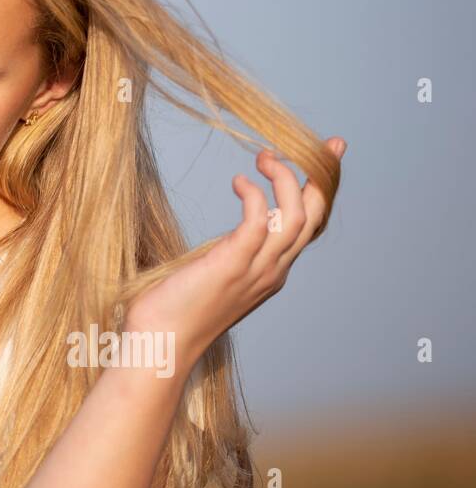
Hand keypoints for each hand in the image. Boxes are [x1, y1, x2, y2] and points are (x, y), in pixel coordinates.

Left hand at [123, 136, 346, 370]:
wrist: (159, 343)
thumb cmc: (173, 310)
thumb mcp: (211, 277)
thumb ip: (224, 258)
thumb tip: (217, 242)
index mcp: (269, 274)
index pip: (306, 230)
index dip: (318, 196)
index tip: (324, 163)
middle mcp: (272, 272)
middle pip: (315, 218)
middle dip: (324, 178)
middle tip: (328, 145)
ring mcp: (256, 270)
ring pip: (297, 217)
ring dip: (286, 180)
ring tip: (265, 157)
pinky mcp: (232, 264)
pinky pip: (259, 221)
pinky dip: (254, 195)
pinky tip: (238, 182)